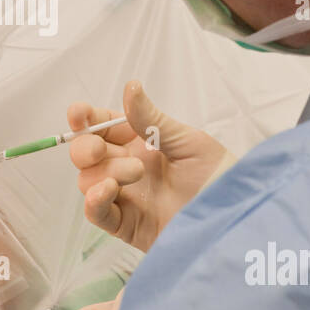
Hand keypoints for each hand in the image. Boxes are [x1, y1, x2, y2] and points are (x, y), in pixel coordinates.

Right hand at [68, 79, 228, 252]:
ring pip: (88, 180)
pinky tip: (107, 189)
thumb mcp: (186, 140)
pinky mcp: (126, 224)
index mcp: (137, 142)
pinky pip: (97, 212)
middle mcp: (125, 166)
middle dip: (86, 147)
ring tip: (136, 173)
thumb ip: (152, 119)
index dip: (84, 119)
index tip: (78, 115)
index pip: (100, 126)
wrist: (230, 212)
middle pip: (85, 153)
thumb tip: (131, 86)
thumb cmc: (215, 173)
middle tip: (100, 149)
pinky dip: (94, 200)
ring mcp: (124, 195)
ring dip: (105, 172)